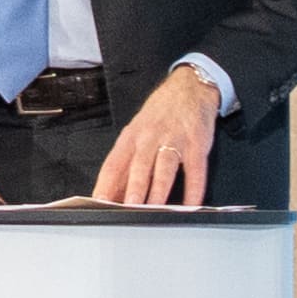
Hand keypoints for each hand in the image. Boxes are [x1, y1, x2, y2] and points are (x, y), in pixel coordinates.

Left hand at [90, 62, 236, 211]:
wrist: (189, 88)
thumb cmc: (160, 114)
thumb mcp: (137, 132)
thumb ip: (126, 163)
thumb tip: (112, 194)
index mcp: (131, 136)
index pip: (114, 163)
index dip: (106, 184)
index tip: (100, 203)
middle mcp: (150, 138)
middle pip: (139, 167)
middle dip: (134, 189)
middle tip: (128, 209)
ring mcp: (174, 140)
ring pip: (164, 169)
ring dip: (159, 190)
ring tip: (154, 209)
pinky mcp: (196, 145)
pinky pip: (195, 171)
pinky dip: (194, 190)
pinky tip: (190, 205)